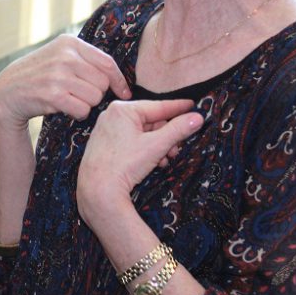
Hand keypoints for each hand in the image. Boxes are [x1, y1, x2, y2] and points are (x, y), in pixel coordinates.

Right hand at [0, 34, 130, 127]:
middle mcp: (64, 56)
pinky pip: (83, 110)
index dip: (119, 81)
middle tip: (78, 95)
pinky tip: (64, 108)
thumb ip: (84, 59)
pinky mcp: (52, 94)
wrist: (7, 91)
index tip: (124, 93)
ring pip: (95, 97)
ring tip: (69, 100)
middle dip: (95, 93)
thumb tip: (118, 77)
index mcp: (69, 43)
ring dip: (86, 104)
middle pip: (103, 83)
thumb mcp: (59, 56)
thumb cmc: (39, 75)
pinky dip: (77, 113)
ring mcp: (58, 74)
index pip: (107, 63)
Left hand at [77, 99, 203, 226]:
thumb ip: (178, 130)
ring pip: (142, 133)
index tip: (193, 105)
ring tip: (166, 159)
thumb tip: (197, 118)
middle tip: (177, 148)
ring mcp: (106, 129)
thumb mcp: (156, 145)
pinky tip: (154, 163)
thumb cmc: (124, 164)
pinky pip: (131, 140)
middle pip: (150, 121)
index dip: (178, 107)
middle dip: (167, 136)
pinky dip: (145, 150)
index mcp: (123, 109)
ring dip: (158, 145)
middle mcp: (112, 115)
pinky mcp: (105, 143)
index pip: (158, 106)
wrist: (98, 189)